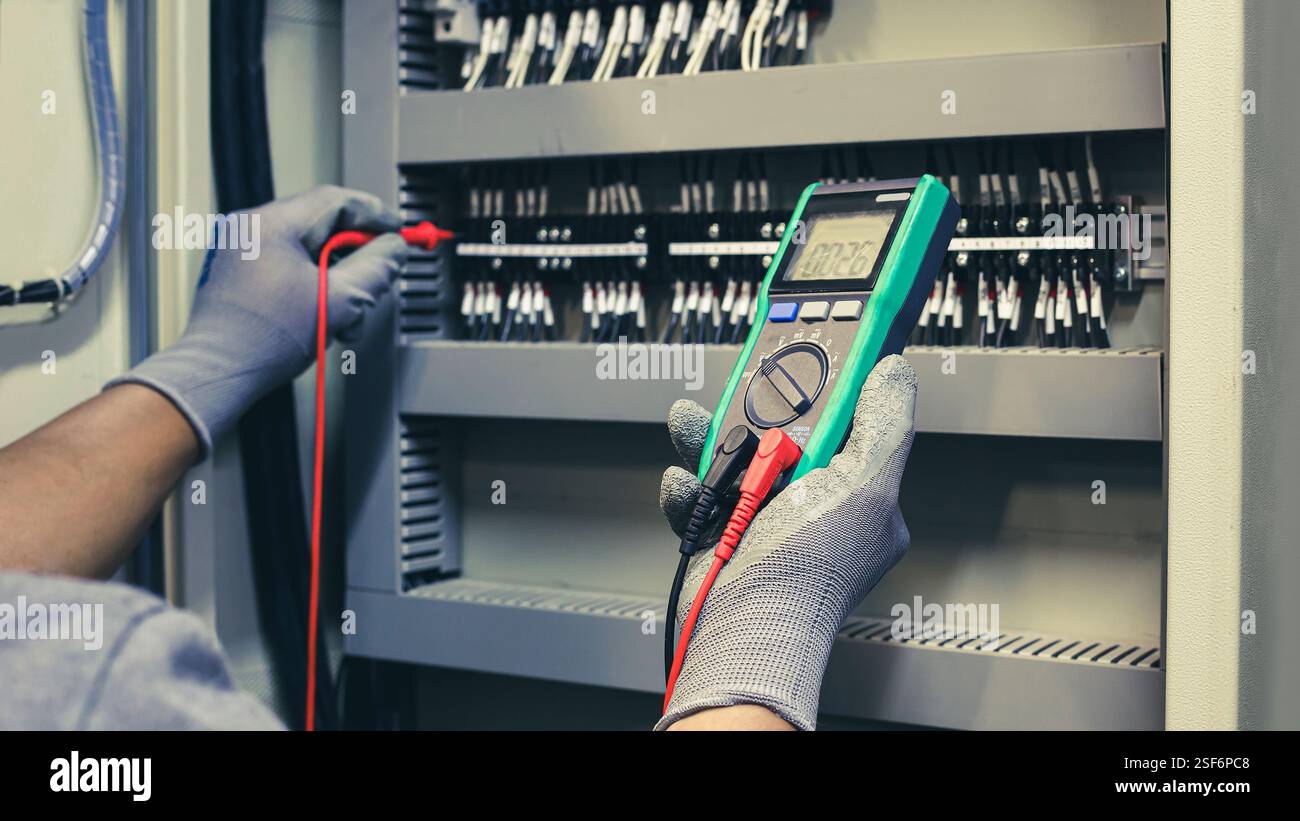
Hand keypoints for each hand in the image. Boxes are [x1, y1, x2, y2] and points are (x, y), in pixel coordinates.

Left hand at [110, 185, 407, 456]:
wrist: (217, 373)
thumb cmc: (262, 341)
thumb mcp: (339, 302)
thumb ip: (376, 269)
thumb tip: (393, 250)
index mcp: (271, 224)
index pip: (337, 201)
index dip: (376, 215)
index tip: (398, 231)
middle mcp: (251, 229)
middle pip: (324, 226)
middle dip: (356, 255)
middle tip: (377, 276)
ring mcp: (241, 250)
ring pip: (309, 251)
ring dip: (336, 279)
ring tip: (345, 314)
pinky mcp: (239, 273)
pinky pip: (289, 267)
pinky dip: (313, 287)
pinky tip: (321, 317)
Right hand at [657, 354, 917, 729]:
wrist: (742, 633)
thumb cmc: (806, 575)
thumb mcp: (864, 488)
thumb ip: (884, 427)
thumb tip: (894, 374)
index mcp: (858, 495)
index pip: (847, 422)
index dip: (824, 388)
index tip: (805, 359)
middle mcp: (814, 507)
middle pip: (784, 434)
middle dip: (756, 415)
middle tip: (743, 406)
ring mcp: (768, 522)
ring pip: (737, 459)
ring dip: (711, 443)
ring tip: (694, 428)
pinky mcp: (725, 536)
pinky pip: (703, 496)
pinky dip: (689, 487)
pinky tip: (686, 484)